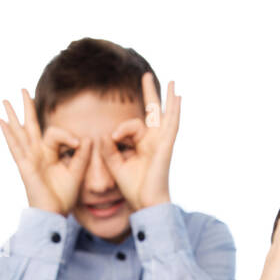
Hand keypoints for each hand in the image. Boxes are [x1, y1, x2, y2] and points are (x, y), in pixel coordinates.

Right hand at [0, 90, 92, 214]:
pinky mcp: (25, 166)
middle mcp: (37, 153)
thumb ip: (82, 155)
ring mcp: (29, 159)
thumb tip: (87, 137)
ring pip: (20, 133)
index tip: (78, 143)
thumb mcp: (77, 172)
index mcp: (49, 154)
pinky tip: (2, 121)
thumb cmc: (64, 197)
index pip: (55, 133)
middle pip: (31, 125)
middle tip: (23, 90)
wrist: (55, 214)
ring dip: (13, 116)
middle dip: (27, 108)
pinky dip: (8, 134)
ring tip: (5, 101)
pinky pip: (15, 148)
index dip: (68, 136)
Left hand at [99, 73, 178, 210]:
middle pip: (152, 112)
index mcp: (142, 145)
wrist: (145, 203)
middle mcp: (153, 141)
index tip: (112, 139)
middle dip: (149, 94)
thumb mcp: (115, 164)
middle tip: (145, 76)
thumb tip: (102, 134)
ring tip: (171, 82)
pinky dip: (175, 111)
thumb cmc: (133, 188)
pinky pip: (172, 125)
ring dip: (167, 97)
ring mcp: (161, 142)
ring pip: (164, 115)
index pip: (130, 126)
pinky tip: (177, 97)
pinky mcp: (166, 146)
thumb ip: (108, 149)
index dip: (119, 131)